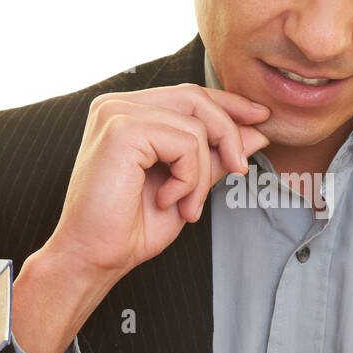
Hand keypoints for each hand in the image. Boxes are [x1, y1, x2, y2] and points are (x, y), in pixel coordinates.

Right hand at [11, 84, 270, 352]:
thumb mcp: (186, 186)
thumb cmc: (130, 228)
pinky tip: (167, 200)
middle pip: (196, 98)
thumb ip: (214, 155)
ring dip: (201, 173)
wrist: (93, 257)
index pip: (188, 94)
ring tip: (186, 206)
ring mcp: (116, 113)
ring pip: (195, 124)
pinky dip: (188, 178)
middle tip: (239, 170)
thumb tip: (256, 130)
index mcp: (127, 112)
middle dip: (228, 134)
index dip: (228, 105)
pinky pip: (185, 142)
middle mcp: (117, 104)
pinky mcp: (121, 129)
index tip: (260, 120)